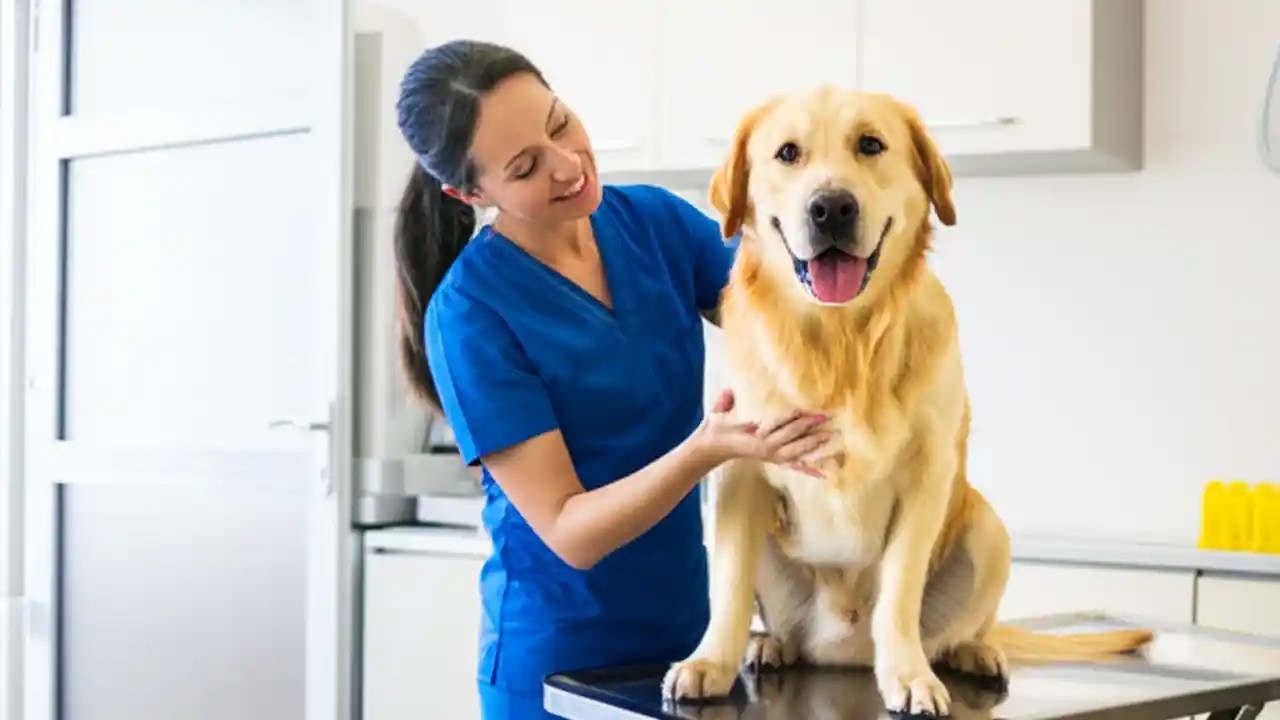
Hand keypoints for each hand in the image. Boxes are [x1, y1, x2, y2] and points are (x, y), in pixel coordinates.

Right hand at [696, 389, 833, 476]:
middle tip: (823, 418)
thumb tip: (727, 391)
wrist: (712, 450)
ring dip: (812, 444)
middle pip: (789, 437)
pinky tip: (824, 474)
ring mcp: (771, 456)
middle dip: (807, 428)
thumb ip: (722, 404)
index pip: (773, 425)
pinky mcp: (774, 461)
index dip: (788, 418)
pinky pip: (794, 467)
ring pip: (795, 452)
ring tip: (828, 436)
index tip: (802, 410)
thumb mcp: (716, 416)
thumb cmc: (716, 430)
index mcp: (752, 437)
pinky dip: (809, 470)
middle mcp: (764, 447)